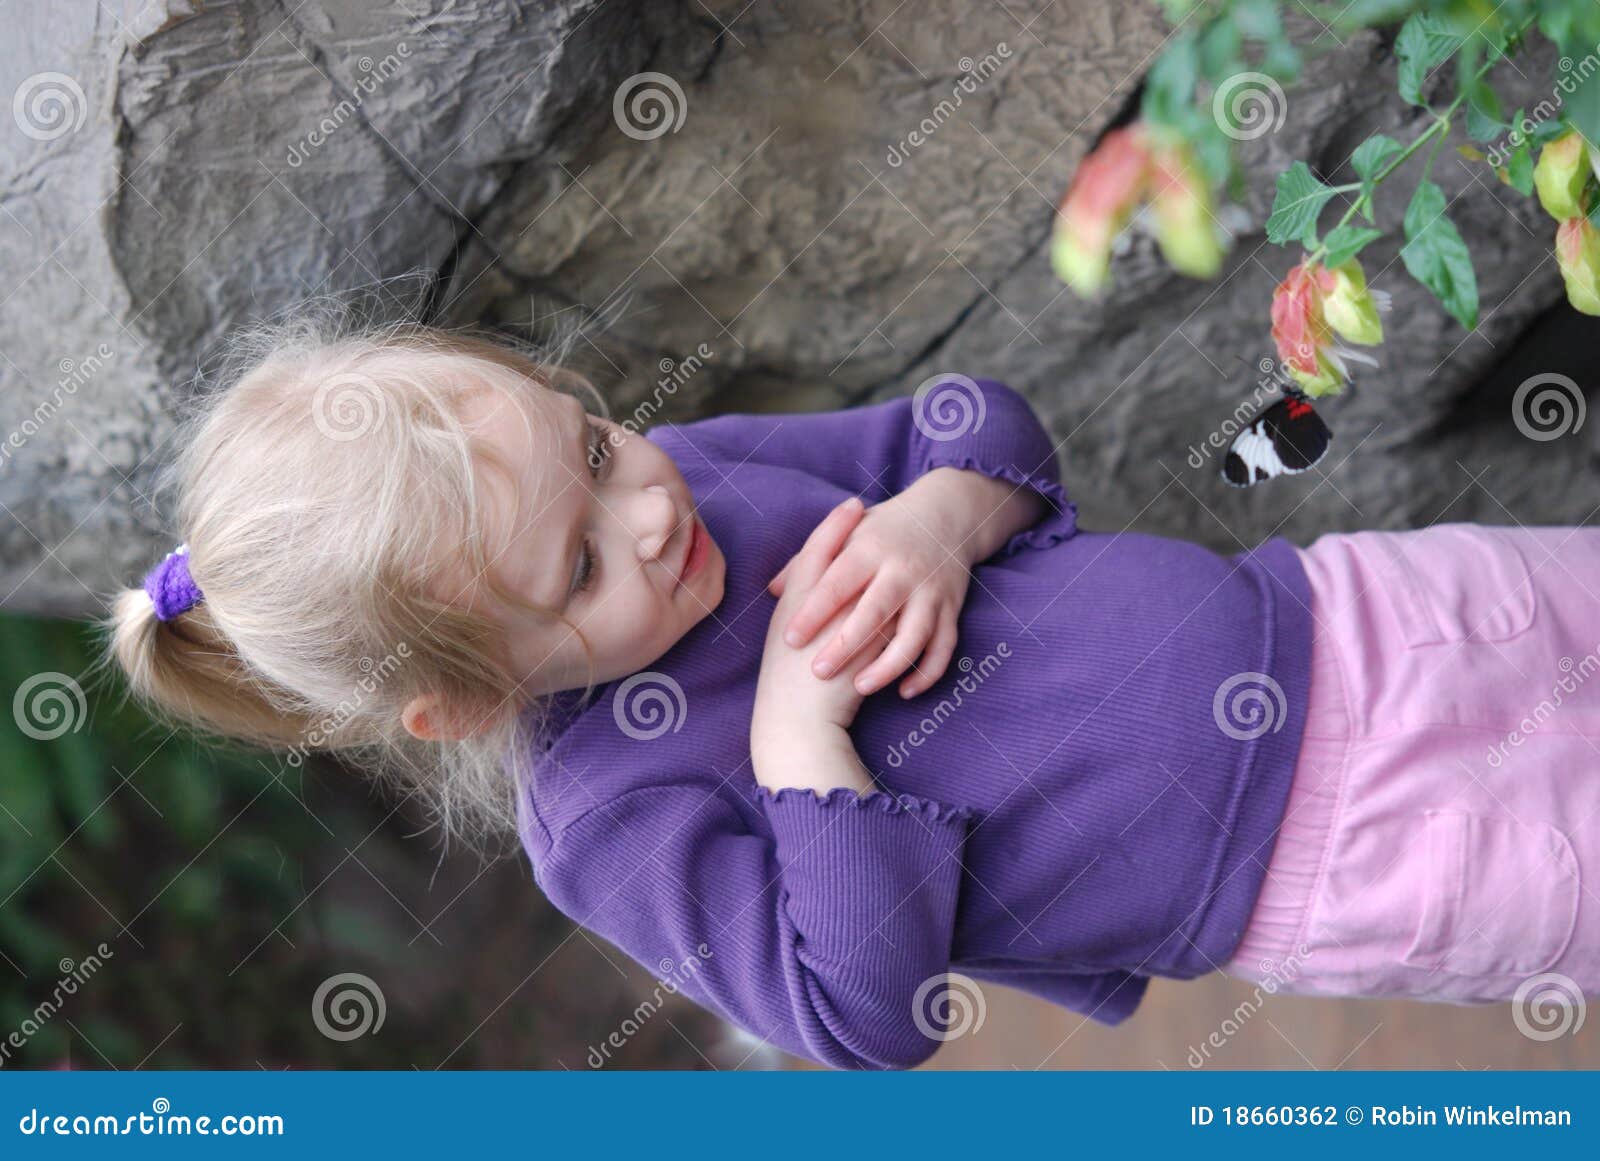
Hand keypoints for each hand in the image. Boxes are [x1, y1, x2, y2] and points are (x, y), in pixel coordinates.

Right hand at [753, 497, 894, 738]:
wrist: (795, 722)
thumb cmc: (786, 682)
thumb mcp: (786, 639)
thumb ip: (793, 608)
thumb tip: (791, 585)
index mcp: (797, 604)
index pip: (818, 552)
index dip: (834, 526)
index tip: (851, 505)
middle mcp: (823, 609)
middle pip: (845, 558)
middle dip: (856, 531)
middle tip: (869, 507)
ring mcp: (849, 627)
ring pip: (874, 586)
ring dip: (884, 565)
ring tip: (897, 547)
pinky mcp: (871, 651)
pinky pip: (894, 622)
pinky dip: (902, 607)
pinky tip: (910, 597)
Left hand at [766, 486, 971, 699]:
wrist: (946, 513)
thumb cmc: (884, 529)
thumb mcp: (849, 534)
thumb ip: (811, 560)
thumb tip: (772, 589)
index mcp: (870, 548)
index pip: (837, 583)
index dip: (813, 611)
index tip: (791, 639)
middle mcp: (903, 569)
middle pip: (874, 610)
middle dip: (846, 644)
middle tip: (818, 671)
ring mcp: (930, 590)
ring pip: (914, 635)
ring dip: (888, 665)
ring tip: (860, 688)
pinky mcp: (951, 608)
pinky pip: (943, 646)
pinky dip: (927, 672)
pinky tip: (904, 691)